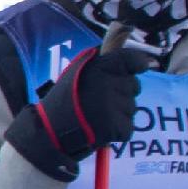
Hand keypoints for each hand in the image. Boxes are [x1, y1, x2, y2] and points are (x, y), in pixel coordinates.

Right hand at [4, 38, 148, 179]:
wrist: (48, 132)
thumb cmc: (63, 101)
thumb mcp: (75, 71)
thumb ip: (101, 62)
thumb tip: (130, 56)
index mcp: (100, 67)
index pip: (133, 59)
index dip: (138, 64)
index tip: (139, 68)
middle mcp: (108, 83)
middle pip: (134, 86)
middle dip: (123, 93)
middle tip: (101, 101)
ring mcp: (113, 106)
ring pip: (131, 108)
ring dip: (119, 114)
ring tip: (96, 117)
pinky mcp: (116, 127)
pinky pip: (127, 128)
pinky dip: (117, 131)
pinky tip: (99, 130)